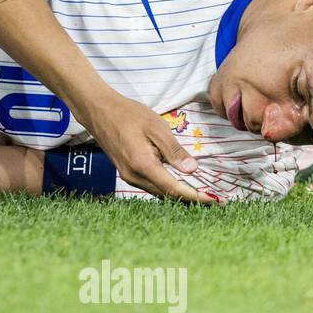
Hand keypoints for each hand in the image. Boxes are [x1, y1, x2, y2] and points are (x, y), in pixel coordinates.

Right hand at [77, 91, 214, 203]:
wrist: (98, 111)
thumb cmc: (127, 114)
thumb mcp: (156, 127)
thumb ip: (174, 151)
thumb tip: (192, 170)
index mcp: (143, 165)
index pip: (174, 189)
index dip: (196, 197)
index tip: (214, 201)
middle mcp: (134, 176)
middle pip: (167, 195)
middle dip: (191, 199)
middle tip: (214, 200)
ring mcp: (128, 176)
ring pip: (158, 192)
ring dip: (179, 195)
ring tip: (200, 195)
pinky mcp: (126, 172)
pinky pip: (150, 186)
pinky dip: (166, 188)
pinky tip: (178, 185)